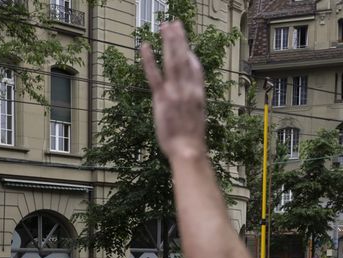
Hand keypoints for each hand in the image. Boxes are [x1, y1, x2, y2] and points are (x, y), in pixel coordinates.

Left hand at [142, 26, 208, 159]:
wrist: (188, 149)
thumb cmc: (191, 140)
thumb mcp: (197, 118)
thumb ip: (192, 103)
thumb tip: (188, 97)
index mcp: (198, 93)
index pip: (195, 67)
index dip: (190, 54)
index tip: (185, 44)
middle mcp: (188, 88)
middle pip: (184, 57)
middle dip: (179, 39)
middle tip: (174, 23)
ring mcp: (175, 92)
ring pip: (172, 60)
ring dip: (168, 41)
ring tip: (165, 26)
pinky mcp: (162, 98)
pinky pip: (154, 75)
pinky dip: (149, 59)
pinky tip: (144, 46)